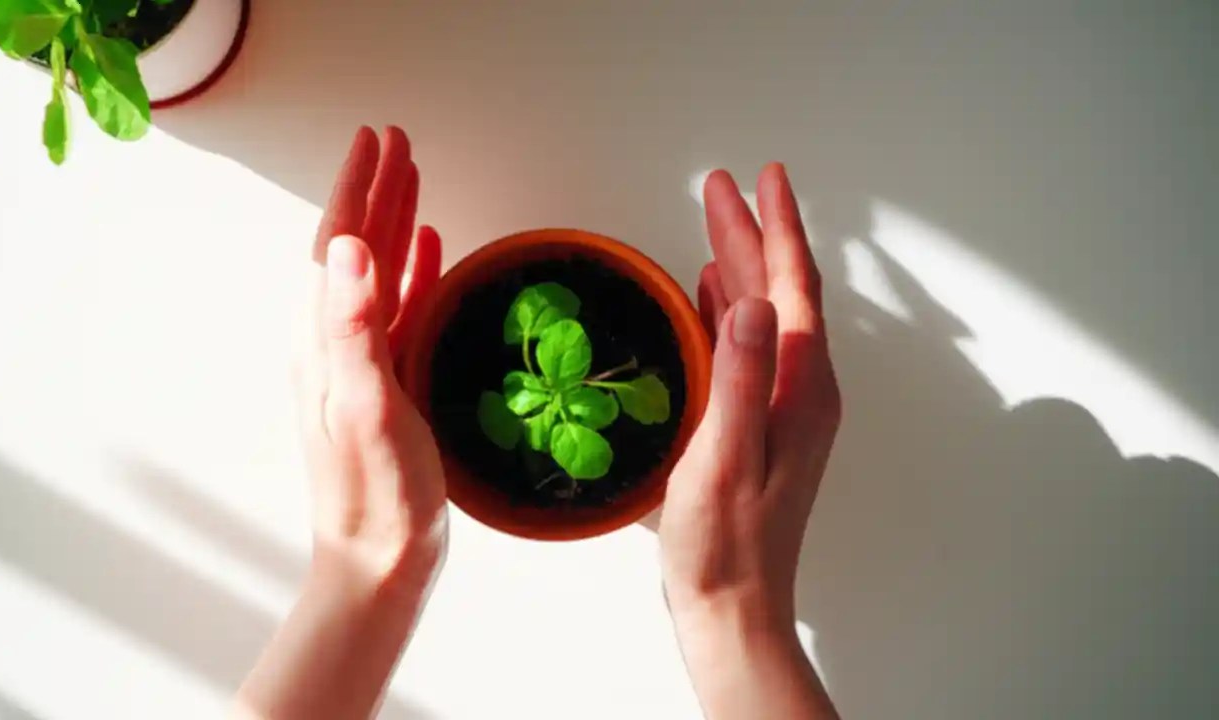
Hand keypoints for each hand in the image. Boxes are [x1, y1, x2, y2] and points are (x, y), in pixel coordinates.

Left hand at [235, 127, 445, 719]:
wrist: (379, 561)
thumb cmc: (378, 493)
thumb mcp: (367, 407)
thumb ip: (354, 327)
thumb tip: (350, 247)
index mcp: (326, 343)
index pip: (338, 246)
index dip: (356, 188)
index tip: (375, 139)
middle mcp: (337, 345)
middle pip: (355, 250)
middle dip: (375, 191)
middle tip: (397, 140)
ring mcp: (363, 364)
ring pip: (379, 273)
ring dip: (394, 222)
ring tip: (413, 177)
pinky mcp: (389, 385)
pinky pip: (400, 310)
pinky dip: (413, 272)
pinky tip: (429, 251)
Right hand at [660, 164, 840, 718]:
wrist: (733, 605)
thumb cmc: (725, 542)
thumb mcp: (727, 455)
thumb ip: (742, 378)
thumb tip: (750, 303)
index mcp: (801, 388)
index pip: (793, 286)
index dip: (778, 227)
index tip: (766, 178)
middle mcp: (801, 390)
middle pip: (779, 292)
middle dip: (752, 234)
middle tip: (721, 186)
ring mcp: (782, 408)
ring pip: (762, 317)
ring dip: (738, 267)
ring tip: (712, 225)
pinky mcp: (759, 425)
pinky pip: (747, 348)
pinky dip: (727, 311)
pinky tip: (707, 298)